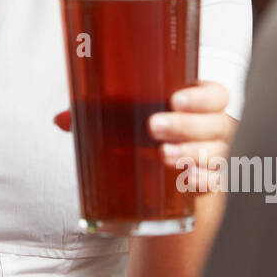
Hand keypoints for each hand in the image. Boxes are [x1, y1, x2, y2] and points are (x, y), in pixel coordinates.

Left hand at [52, 81, 236, 193]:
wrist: (162, 176)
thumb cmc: (147, 134)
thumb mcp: (126, 119)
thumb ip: (97, 113)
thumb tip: (61, 119)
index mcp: (197, 103)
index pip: (215, 95)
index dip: (200, 97)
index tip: (174, 99)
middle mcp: (212, 127)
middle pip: (215, 123)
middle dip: (185, 125)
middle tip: (153, 127)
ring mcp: (214, 155)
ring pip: (215, 152)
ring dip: (190, 153)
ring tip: (163, 154)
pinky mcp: (210, 181)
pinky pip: (215, 181)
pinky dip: (201, 180)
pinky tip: (185, 180)